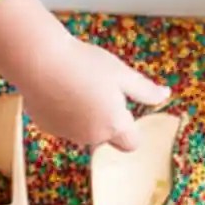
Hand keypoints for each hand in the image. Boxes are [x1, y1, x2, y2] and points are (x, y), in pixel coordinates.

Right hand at [0, 0, 169, 150]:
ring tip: (76, 84)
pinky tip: (57, 88)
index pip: (131, 144)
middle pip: (106, 136)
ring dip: (84, 116)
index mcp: (114, 125)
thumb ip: (145, 90)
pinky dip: (63, 112)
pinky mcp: (47, 127)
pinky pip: (62, 123)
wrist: (40, 61)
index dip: (130, 128)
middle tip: (98, 88)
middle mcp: (92, 137)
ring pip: (82, 130)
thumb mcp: (121, 73)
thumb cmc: (85, 64)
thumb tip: (165, 95)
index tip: (124, 108)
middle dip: (106, 119)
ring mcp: (67, 134)